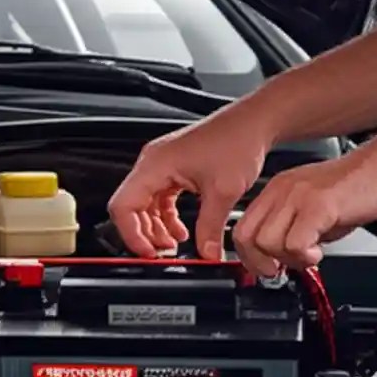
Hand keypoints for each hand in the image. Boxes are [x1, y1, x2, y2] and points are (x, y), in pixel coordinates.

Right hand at [108, 113, 272, 259]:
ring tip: (174, 245)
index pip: (123, 206)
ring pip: (145, 205)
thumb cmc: (237, 140)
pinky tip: (181, 231)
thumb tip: (206, 254)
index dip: (132, 235)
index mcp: (155, 164)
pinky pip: (160, 199)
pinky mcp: (174, 169)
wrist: (253, 122)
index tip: (149, 254)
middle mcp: (153, 163)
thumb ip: (210, 227)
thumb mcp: (224, 191)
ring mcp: (163, 165)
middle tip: (164, 254)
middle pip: (131, 207)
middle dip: (145, 234)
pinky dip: (167, 218)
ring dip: (156, 228)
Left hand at [232, 142, 376, 275]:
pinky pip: (295, 243)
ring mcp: (298, 196)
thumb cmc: (356, 188)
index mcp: (276, 191)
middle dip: (264, 262)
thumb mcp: (314, 211)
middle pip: (246, 237)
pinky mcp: (319, 205)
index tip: (267, 268)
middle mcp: (282, 191)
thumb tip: (282, 260)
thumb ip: (293, 231)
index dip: (250, 256)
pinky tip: (319, 252)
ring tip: (309, 255)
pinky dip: (304, 257)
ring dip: (287, 259)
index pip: (241, 229)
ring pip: (267, 243)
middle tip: (287, 266)